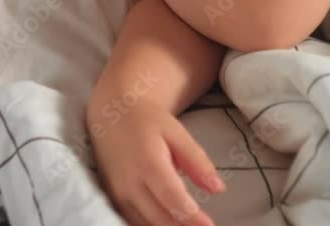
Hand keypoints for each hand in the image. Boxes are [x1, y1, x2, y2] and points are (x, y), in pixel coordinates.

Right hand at [87, 99, 225, 224]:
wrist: (111, 115)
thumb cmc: (148, 122)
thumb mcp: (176, 133)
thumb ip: (196, 161)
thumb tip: (218, 189)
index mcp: (148, 163)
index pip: (172, 197)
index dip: (191, 217)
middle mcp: (130, 183)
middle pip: (159, 217)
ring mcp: (118, 194)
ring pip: (146, 224)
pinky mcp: (113, 200)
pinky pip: (134, 221)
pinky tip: (171, 225)